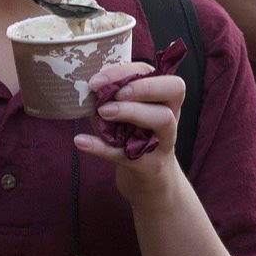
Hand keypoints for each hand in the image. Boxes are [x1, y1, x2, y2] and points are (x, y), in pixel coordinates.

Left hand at [76, 63, 186, 196]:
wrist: (148, 184)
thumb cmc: (134, 140)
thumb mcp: (124, 115)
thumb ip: (109, 99)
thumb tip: (85, 86)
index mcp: (164, 98)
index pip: (155, 73)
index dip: (127, 72)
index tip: (97, 80)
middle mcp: (171, 115)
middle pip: (174, 89)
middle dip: (142, 86)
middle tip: (114, 95)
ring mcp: (164, 142)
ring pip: (162, 118)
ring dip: (131, 111)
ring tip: (103, 113)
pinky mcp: (151, 166)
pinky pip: (129, 155)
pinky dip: (102, 148)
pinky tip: (81, 141)